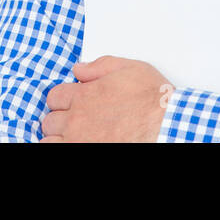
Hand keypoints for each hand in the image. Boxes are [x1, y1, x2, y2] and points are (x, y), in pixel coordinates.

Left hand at [40, 56, 170, 141]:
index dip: (64, 100)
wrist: (168, 126)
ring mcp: (80, 141)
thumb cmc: (154, 100)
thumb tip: (79, 68)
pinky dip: (63, 148)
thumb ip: (100, 66)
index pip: (54, 97)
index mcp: (84, 95)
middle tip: (77, 122)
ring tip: (75, 137)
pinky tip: (76, 144)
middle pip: (50, 121)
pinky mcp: (87, 153)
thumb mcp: (130, 69)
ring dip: (59, 138)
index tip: (73, 103)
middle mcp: (77, 119)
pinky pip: (59, 152)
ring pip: (50, 140)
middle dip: (61, 120)